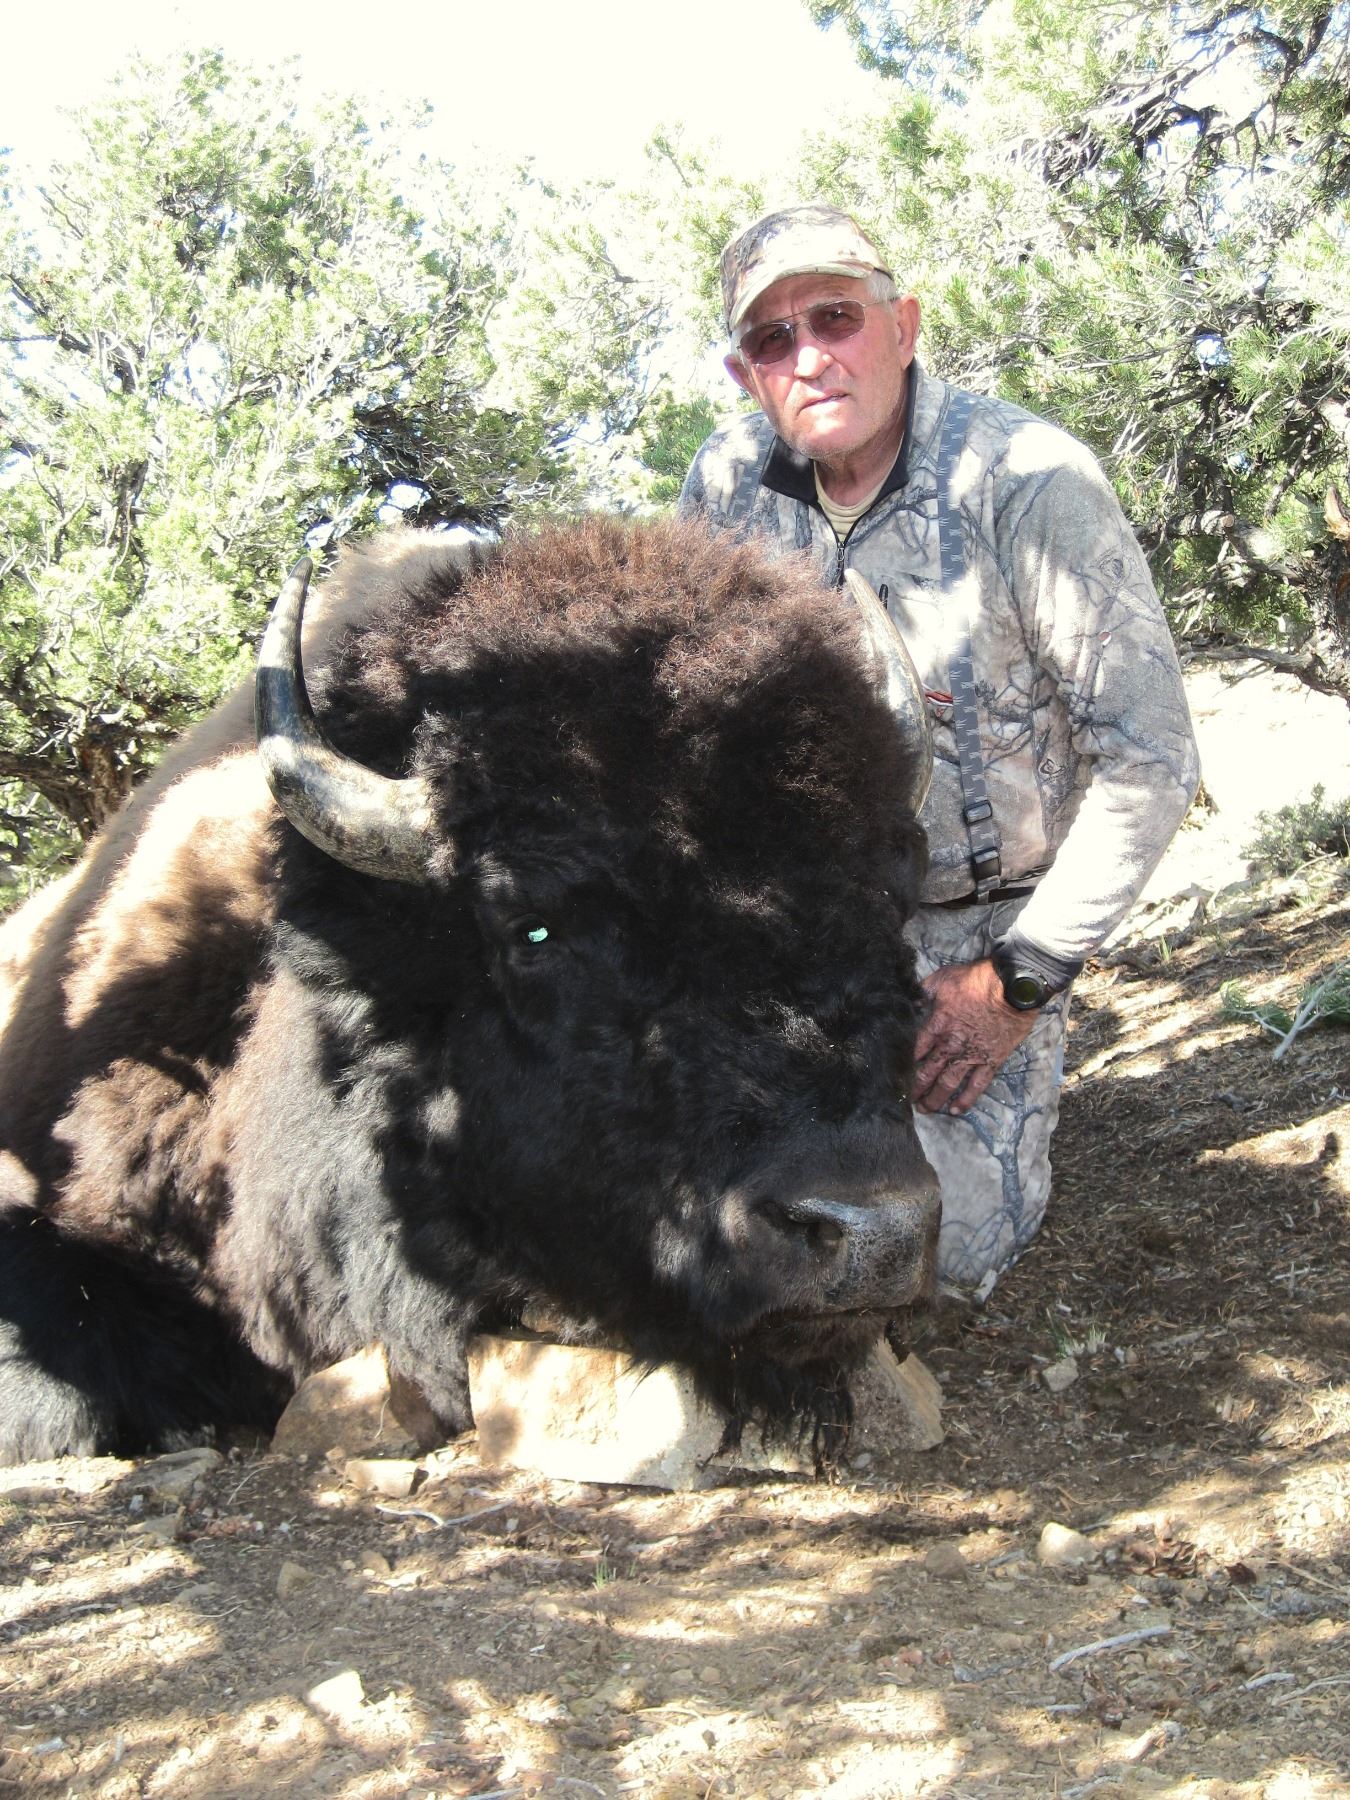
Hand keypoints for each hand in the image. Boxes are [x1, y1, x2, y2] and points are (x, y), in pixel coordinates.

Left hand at [912, 958, 1036, 1115]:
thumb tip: (908, 1002)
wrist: (1013, 987)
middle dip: (915, 1088)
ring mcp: (972, 1055)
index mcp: (937, 1025)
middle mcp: (951, 1045)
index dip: (903, 1064)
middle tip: (907, 1100)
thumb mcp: (943, 979)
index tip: (895, 1074)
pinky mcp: (991, 1061)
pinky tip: (956, 1110)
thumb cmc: (978, 980)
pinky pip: (977, 1085)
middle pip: (928, 1072)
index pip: (915, 1050)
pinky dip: (966, 1099)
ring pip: (948, 1083)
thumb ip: (923, 992)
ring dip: (935, 1098)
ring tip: (925, 1109)